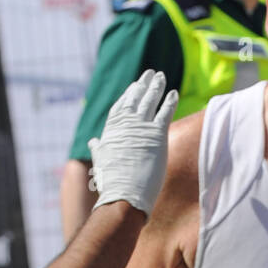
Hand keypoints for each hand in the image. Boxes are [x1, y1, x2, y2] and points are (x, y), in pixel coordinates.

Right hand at [88, 69, 178, 215]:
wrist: (123, 194)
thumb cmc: (111, 182)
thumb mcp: (101, 160)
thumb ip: (99, 148)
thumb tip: (93, 141)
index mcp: (111, 128)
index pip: (121, 105)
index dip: (129, 94)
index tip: (135, 86)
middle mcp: (125, 123)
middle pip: (136, 97)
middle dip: (144, 84)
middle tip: (151, 73)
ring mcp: (141, 126)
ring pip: (150, 100)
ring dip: (156, 86)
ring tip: (161, 76)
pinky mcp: (157, 134)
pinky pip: (165, 111)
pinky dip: (169, 100)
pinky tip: (173, 92)